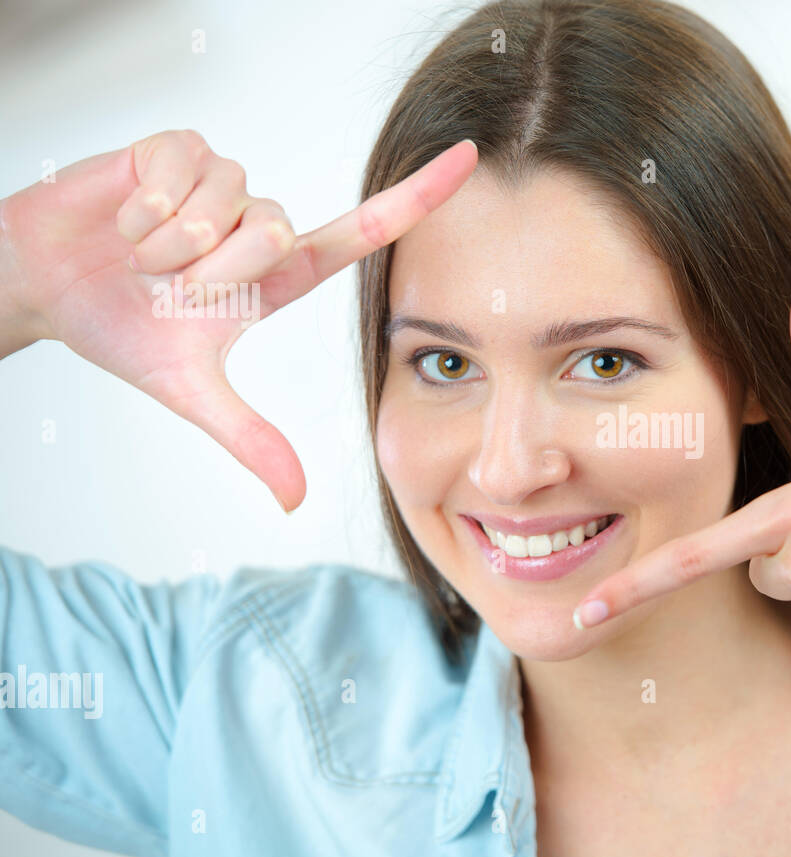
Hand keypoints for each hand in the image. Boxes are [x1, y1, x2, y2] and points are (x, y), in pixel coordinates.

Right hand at [1, 130, 477, 511]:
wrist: (45, 286)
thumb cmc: (126, 331)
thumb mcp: (191, 391)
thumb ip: (249, 438)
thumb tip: (296, 501)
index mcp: (281, 272)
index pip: (365, 230)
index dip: (420, 196)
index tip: (471, 160)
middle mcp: (263, 221)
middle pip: (279, 231)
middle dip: (213, 272)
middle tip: (170, 286)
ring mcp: (223, 180)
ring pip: (227, 204)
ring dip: (171, 244)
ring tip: (143, 254)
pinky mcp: (178, 147)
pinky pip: (181, 171)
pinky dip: (144, 209)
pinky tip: (125, 219)